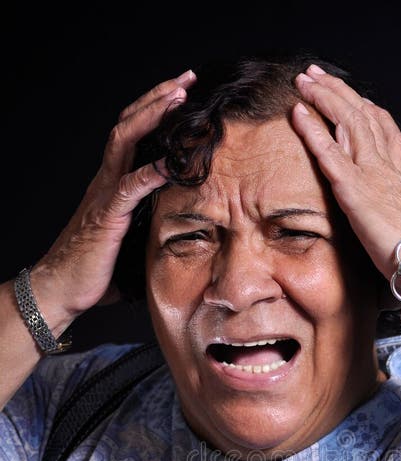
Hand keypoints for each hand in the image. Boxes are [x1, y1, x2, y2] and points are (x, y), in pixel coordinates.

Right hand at [30, 69, 196, 317]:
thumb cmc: (95, 270)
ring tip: (178, 98)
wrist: (61, 289)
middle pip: (129, 124)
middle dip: (157, 98)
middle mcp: (106, 180)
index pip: (134, 135)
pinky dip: (151, 173)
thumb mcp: (131, 242)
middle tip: (185, 79)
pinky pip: (129, 187)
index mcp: (113, 184)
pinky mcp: (107, 216)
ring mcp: (105, 194)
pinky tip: (172, 163)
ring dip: (152, 117)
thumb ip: (151, 227)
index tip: (182, 94)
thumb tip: (183, 232)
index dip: (155, 111)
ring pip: (124, 141)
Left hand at [292, 65, 400, 278]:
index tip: (352, 95)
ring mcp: (369, 174)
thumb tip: (391, 215)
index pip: (383, 129)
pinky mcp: (353, 189)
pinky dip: (312, 129)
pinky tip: (298, 112)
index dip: (365, 108)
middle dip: (339, 91)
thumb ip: (395, 209)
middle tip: (316, 74)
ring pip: (347, 122)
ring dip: (324, 98)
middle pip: (362, 115)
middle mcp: (385, 166)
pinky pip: (328, 152)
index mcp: (398, 174)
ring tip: (305, 81)